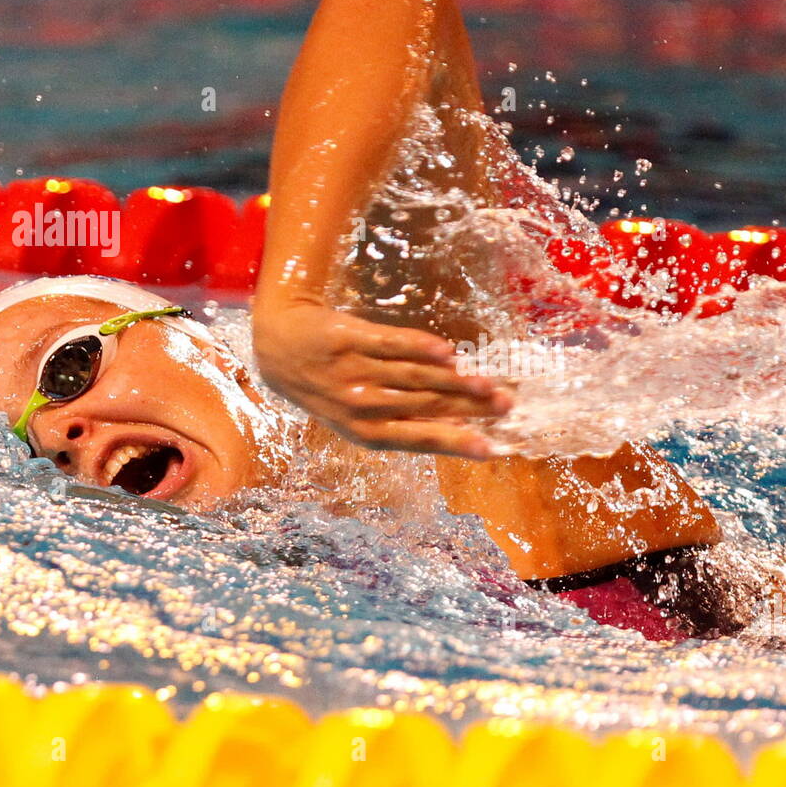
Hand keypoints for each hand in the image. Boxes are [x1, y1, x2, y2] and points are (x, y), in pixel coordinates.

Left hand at [253, 301, 512, 458]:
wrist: (279, 344)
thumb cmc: (327, 386)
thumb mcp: (357, 415)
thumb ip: (403, 421)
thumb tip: (460, 428)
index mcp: (364, 431)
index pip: (420, 439)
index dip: (456, 444)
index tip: (491, 448)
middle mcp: (359, 405)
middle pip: (426, 406)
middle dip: (470, 408)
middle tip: (506, 405)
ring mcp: (352, 371)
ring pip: (414, 378)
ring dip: (455, 381)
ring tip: (489, 383)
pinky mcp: (347, 338)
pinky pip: (390, 344)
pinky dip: (420, 348)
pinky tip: (447, 353)